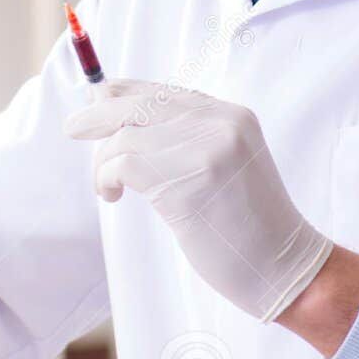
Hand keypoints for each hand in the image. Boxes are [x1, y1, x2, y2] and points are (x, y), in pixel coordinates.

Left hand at [64, 80, 332, 322]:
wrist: (286, 267)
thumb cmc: (248, 224)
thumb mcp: (227, 165)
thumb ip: (187, 139)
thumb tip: (121, 119)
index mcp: (232, 116)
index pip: (164, 91)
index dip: (125, 92)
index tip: (98, 99)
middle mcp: (220, 124)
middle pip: (139, 104)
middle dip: (98, 115)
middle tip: (72, 128)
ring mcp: (205, 151)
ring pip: (125, 136)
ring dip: (103, 163)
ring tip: (107, 187)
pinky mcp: (186, 183)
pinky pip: (122, 164)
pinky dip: (106, 178)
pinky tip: (111, 195)